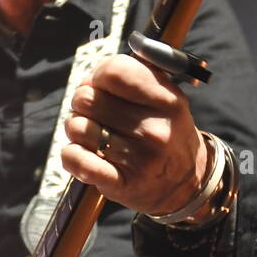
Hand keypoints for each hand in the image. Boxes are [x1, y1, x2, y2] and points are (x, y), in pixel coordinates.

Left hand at [61, 53, 209, 216]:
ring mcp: (138, 160)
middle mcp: (154, 130)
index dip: (98, 75)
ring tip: (92, 135)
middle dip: (83, 103)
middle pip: (87, 99)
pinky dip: (70, 155)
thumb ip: (134, 76)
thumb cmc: (164, 131)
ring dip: (76, 129)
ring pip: (77, 127)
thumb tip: (92, 77)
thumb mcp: (165, 98)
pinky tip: (80, 154)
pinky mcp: (121, 185)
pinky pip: (76, 160)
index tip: (101, 86)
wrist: (185, 184)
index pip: (114, 71)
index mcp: (167, 101)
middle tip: (95, 114)